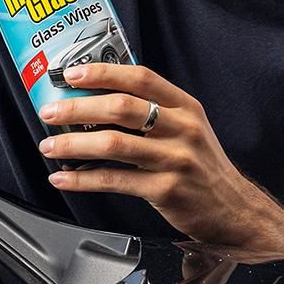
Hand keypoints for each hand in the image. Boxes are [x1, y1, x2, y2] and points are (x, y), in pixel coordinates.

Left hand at [37, 63, 273, 246]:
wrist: (234, 210)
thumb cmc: (200, 166)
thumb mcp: (187, 129)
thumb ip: (153, 112)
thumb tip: (94, 101)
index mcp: (185, 107)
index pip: (141, 78)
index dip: (103, 73)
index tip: (71, 74)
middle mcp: (182, 128)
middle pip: (121, 108)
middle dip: (78, 108)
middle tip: (49, 112)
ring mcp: (175, 159)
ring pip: (114, 144)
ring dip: (73, 145)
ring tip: (49, 146)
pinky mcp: (166, 189)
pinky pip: (114, 180)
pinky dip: (83, 179)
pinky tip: (63, 178)